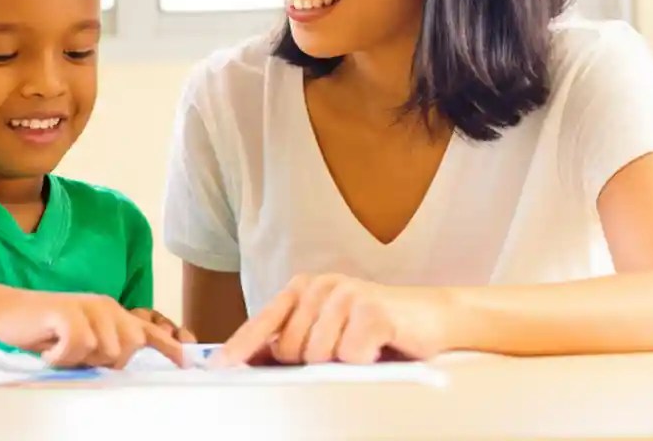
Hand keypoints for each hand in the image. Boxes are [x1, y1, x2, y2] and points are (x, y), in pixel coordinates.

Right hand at [0, 290, 185, 368]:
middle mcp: (105, 306)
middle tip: (75, 355)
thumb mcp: (84, 338)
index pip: (148, 331)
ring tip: (60, 349)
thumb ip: (107, 346)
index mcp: (112, 312)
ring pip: (104, 351)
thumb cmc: (46, 330)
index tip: (187, 362)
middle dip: (104, 362)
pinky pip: (79, 347)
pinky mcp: (69, 313)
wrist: (8, 312)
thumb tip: (125, 363)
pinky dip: (62, 356)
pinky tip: (49, 348)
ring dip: (79, 360)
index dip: (169, 347)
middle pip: (128, 348)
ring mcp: (88, 307)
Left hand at [210, 274, 451, 366]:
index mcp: (303, 288)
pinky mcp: (372, 310)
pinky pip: (350, 356)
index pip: (264, 321)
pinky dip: (364, 361)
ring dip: (342, 362)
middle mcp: (321, 286)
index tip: (220, 366)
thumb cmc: (375, 329)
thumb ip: (293, 341)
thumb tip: (253, 362)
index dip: (241, 346)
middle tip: (342, 351)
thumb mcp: (328, 330)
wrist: (431, 317)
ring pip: (319, 355)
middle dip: (312, 363)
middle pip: (291, 349)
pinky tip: (378, 347)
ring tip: (363, 348)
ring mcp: (346, 295)